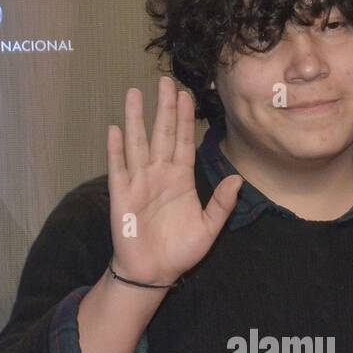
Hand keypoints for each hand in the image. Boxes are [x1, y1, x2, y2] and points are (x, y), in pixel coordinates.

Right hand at [107, 75, 241, 284]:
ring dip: (135, 119)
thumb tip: (238, 180)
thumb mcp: (208, 229)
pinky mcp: (122, 195)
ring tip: (134, 93)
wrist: (153, 272)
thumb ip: (222, 204)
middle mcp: (159, 174)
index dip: (185, 118)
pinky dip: (115, 150)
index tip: (186, 94)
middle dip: (163, 107)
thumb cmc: (180, 251)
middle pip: (162, 134)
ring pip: (138, 143)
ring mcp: (139, 182)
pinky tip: (114, 129)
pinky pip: (118, 168)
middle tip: (164, 80)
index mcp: (181, 179)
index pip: (184, 141)